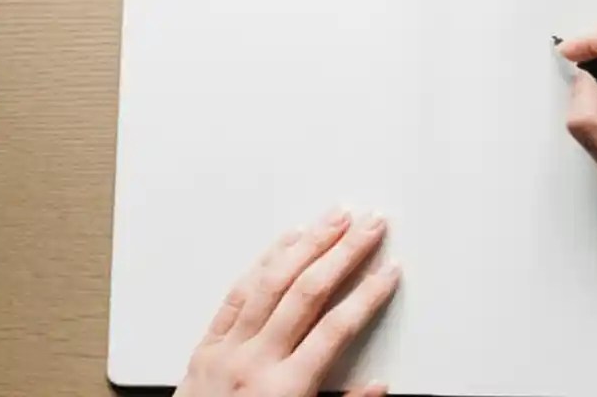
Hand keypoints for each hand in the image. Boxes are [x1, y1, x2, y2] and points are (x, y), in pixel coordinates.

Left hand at [176, 208, 400, 396]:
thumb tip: (377, 388)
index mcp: (286, 390)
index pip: (337, 328)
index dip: (368, 295)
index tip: (390, 270)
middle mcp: (255, 362)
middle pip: (308, 292)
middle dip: (345, 252)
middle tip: (371, 225)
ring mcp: (227, 349)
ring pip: (271, 281)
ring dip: (307, 243)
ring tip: (334, 218)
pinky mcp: (206, 345)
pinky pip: (237, 293)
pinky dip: (264, 262)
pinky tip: (286, 241)